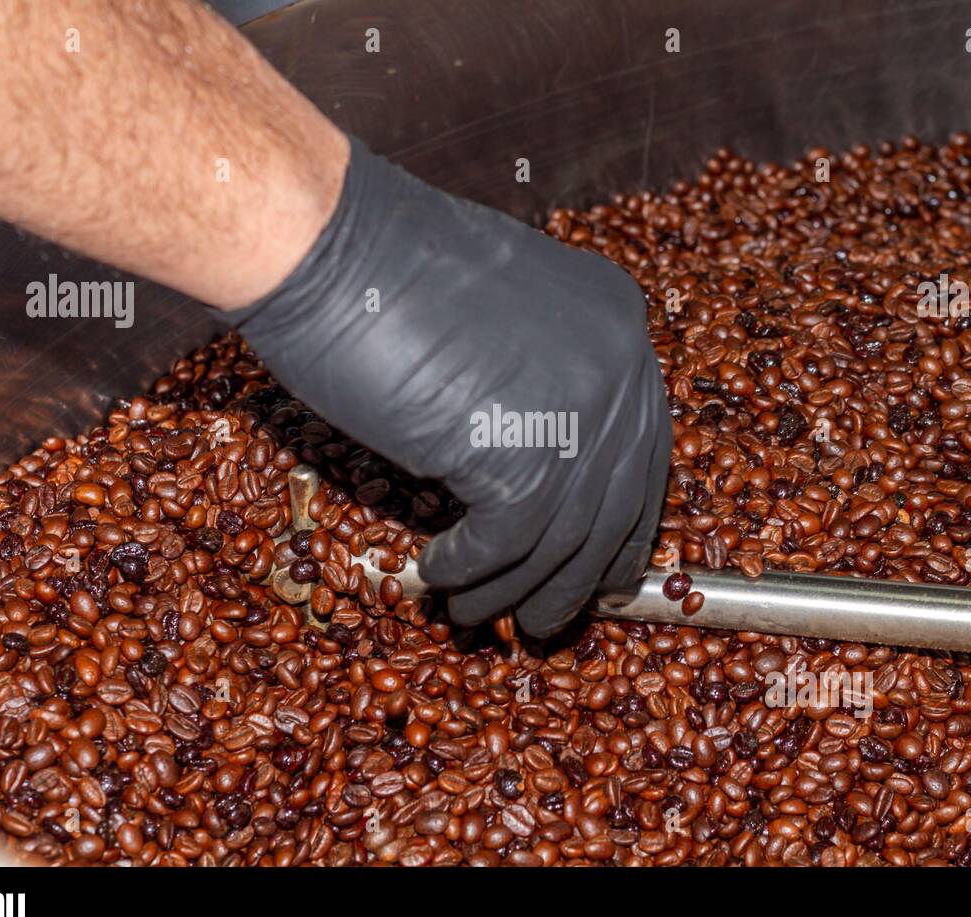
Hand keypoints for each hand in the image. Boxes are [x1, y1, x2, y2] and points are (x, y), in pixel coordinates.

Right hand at [224, 138, 670, 636]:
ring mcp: (578, 410)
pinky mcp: (523, 453)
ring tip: (477, 614)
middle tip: (545, 618)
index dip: (619, 522)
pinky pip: (508, 543)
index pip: (642, 448)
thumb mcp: (498, 318)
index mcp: (617, 321)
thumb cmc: (390, 272)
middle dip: (576, 576)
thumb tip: (541, 463)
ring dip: (516, 588)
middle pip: (612, 503)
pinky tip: (439, 572)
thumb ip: (539, 378)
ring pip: (562, 537)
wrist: (329, 244)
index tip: (599, 568)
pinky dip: (471, 570)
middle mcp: (617, 363)